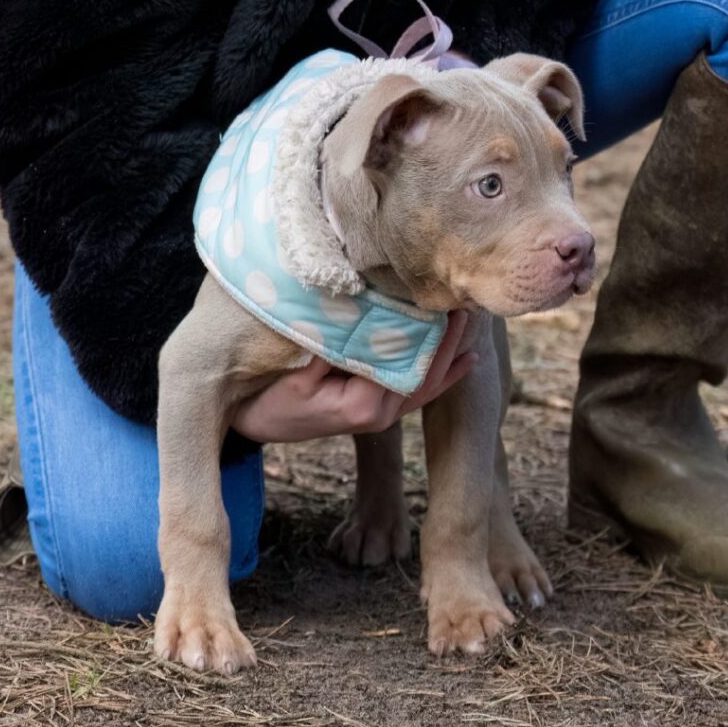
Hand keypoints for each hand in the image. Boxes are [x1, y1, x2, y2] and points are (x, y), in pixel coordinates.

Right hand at [230, 309, 475, 444]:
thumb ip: (332, 345)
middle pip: (425, 371)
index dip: (427, 330)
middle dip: (447, 337)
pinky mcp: (380, 411)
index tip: (442, 300)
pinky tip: (468, 358)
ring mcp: (383, 415)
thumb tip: (362, 311)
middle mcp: (381, 413)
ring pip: (429, 382)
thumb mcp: (295, 371)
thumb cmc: (270, 397)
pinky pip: (421, 392)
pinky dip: (445, 375)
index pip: (406, 360)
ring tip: (472, 319)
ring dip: (450, 351)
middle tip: (467, 301)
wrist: (255, 425)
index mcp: (364, 404)